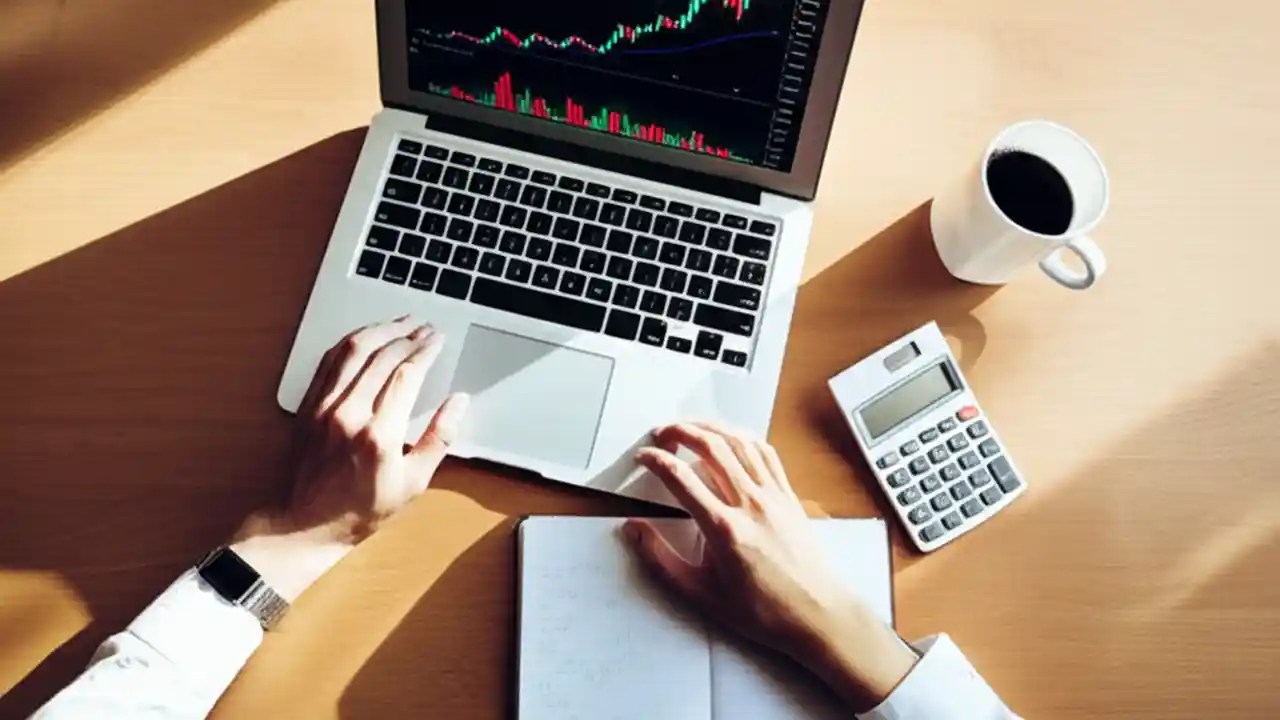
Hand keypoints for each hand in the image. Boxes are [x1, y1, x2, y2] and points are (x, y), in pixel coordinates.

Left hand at [231, 317, 468, 600]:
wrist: (303, 523)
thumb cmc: (360, 509)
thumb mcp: (413, 483)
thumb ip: (439, 438)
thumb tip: (459, 402)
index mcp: (378, 435)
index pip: (406, 375)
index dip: (425, 351)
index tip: (438, 340)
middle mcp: (348, 413)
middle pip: (380, 355)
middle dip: (407, 335)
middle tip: (425, 328)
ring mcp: (322, 406)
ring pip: (352, 350)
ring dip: (379, 330)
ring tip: (399, 322)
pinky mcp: (307, 405)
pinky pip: (329, 361)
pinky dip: (350, 342)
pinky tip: (365, 337)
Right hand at [623, 423, 916, 711]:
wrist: (816, 614)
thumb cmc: (761, 610)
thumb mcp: (700, 594)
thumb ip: (661, 560)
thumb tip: (633, 531)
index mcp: (724, 528)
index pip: (681, 479)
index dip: (656, 461)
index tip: (642, 457)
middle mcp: (750, 503)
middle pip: (711, 447)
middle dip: (681, 431)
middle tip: (661, 433)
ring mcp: (773, 496)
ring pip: (739, 443)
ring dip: (711, 427)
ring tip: (690, 426)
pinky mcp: (789, 496)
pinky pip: (766, 454)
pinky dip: (744, 437)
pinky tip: (731, 437)